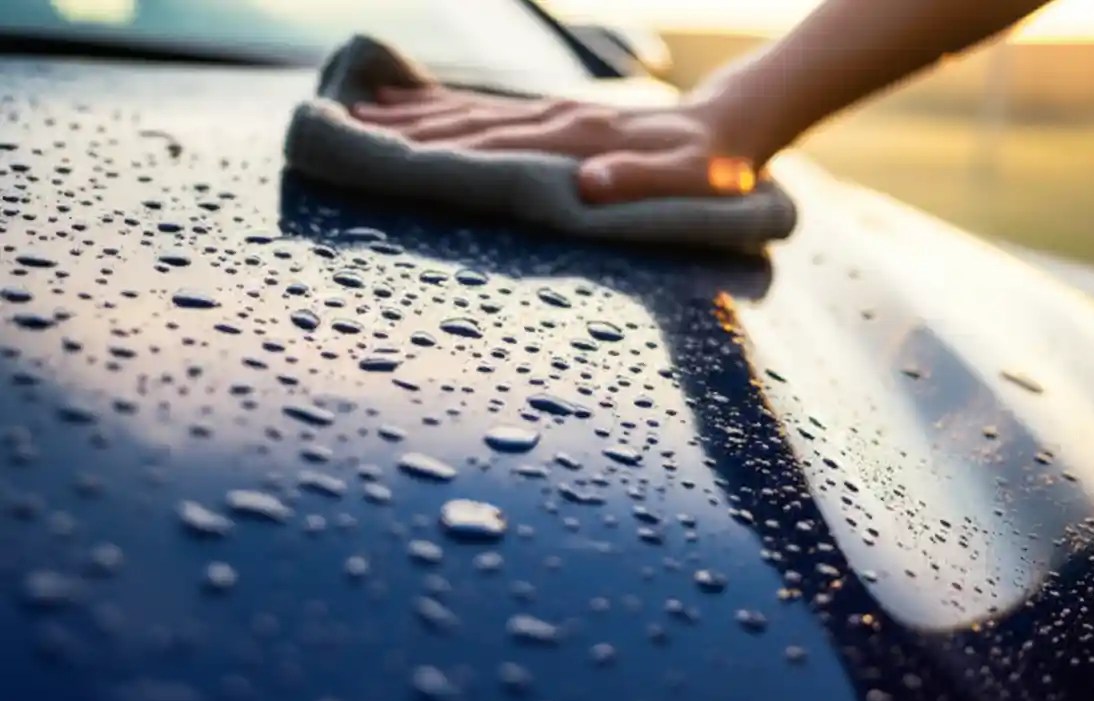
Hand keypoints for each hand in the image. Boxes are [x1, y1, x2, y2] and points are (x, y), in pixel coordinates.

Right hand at [352, 86, 757, 204]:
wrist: (735, 124)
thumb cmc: (711, 169)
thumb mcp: (688, 181)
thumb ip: (639, 180)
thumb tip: (587, 182)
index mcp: (578, 139)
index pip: (492, 143)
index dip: (432, 145)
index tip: (375, 143)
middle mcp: (558, 121)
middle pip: (468, 124)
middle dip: (405, 128)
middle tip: (341, 126)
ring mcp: (557, 115)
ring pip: (474, 113)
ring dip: (418, 115)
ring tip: (362, 112)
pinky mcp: (561, 116)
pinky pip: (495, 111)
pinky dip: (454, 110)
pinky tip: (423, 108)